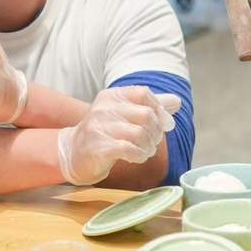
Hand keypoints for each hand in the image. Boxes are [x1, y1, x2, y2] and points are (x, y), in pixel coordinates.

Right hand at [57, 86, 180, 184]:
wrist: (73, 153)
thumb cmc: (105, 133)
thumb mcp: (125, 115)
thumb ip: (151, 107)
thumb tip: (177, 101)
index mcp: (112, 96)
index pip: (143, 93)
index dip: (159, 109)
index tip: (162, 124)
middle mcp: (104, 107)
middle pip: (146, 114)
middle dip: (156, 131)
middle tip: (152, 142)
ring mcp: (99, 126)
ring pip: (139, 133)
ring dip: (149, 146)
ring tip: (145, 151)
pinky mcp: (98, 146)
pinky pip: (128, 148)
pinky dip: (139, 154)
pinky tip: (137, 157)